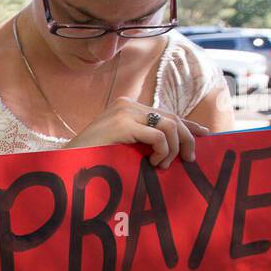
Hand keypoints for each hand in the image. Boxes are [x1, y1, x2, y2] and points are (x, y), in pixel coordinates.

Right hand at [68, 97, 209, 167]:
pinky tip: (153, 162)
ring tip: (163, 165)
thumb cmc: (93, 161)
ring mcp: (124, 113)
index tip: (204, 135)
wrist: (66, 164)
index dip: (187, 125)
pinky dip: (163, 151)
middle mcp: (127, 105)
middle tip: (189, 160)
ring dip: (174, 148)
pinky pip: (158, 136)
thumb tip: (176, 147)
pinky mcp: (122, 124)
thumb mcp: (124, 147)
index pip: (166, 113)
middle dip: (187, 139)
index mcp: (127, 108)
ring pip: (169, 125)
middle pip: (172, 117)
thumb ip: (143, 141)